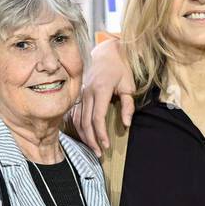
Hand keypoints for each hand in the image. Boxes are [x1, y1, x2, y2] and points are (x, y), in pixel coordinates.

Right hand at [75, 38, 135, 152]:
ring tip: (92, 148)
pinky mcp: (79, 94)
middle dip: (92, 140)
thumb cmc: (120, 67)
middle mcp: (88, 92)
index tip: (106, 145)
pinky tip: (84, 136)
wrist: (106, 52)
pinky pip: (75, 114)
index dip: (101, 134)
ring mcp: (81, 93)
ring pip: (78, 119)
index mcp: (100, 89)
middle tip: (99, 153)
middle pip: (86, 122)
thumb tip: (126, 124)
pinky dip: (78, 127)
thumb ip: (128, 105)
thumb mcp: (129, 85)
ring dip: (84, 136)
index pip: (97, 117)